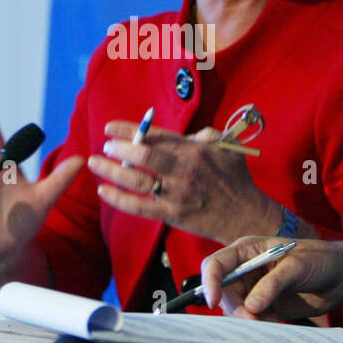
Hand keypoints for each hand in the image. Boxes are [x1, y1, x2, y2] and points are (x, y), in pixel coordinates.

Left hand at [88, 121, 282, 243]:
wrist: (246, 215)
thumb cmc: (236, 179)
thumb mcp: (228, 149)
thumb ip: (209, 136)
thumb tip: (191, 133)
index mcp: (194, 150)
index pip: (157, 134)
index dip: (130, 128)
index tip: (110, 127)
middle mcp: (184, 170)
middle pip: (144, 154)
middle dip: (120, 147)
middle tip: (105, 146)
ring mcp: (177, 193)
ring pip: (138, 180)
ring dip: (112, 170)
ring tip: (96, 163)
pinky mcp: (173, 215)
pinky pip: (140, 207)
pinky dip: (119, 199)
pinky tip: (104, 191)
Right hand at [201, 235, 342, 321]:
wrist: (342, 278)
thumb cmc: (321, 261)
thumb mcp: (297, 266)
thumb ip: (273, 284)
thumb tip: (251, 306)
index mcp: (247, 250)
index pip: (216, 265)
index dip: (210, 282)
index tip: (214, 301)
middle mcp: (246, 270)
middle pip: (223, 292)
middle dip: (234, 308)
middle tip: (254, 320)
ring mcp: (254, 290)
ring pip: (235, 309)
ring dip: (248, 319)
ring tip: (271, 320)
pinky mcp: (265, 306)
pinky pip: (251, 319)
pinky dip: (259, 325)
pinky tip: (276, 322)